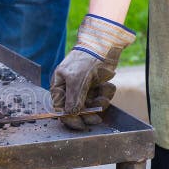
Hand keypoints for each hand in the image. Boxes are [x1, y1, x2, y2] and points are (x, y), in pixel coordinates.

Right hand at [50, 14, 135, 129]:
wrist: (104, 44)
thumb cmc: (85, 60)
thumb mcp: (76, 81)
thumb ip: (72, 99)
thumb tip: (69, 115)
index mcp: (59, 86)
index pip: (60, 109)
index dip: (70, 118)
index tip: (81, 125)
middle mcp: (70, 88)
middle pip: (76, 110)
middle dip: (88, 113)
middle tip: (96, 118)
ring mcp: (84, 87)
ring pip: (91, 105)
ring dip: (99, 101)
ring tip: (104, 91)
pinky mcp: (96, 86)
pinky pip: (101, 97)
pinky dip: (106, 93)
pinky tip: (108, 85)